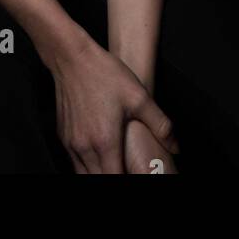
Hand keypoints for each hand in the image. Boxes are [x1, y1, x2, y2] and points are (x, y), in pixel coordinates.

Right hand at [49, 35, 178, 172]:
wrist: (71, 57)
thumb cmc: (103, 74)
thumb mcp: (139, 96)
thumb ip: (160, 124)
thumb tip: (175, 146)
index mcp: (105, 142)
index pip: (116, 180)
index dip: (127, 181)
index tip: (137, 175)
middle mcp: (85, 147)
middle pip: (99, 181)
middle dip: (114, 179)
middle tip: (128, 171)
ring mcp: (71, 143)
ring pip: (83, 176)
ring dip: (100, 175)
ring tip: (115, 167)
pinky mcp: (63, 136)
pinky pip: (74, 163)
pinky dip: (87, 167)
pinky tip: (99, 158)